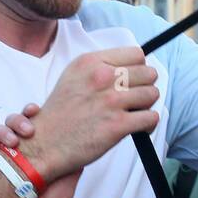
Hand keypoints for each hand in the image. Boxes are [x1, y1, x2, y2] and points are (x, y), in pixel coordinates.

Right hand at [0, 107, 81, 197]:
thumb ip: (75, 149)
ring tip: (12, 141)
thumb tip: (85, 132)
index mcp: (39, 140)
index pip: (32, 118)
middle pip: (13, 121)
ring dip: (3, 131)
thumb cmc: (57, 194)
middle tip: (28, 130)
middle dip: (18, 120)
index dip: (30, 110)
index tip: (35, 110)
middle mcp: (22, 145)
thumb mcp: (72, 168)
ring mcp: (6, 154)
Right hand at [17, 47, 158, 180]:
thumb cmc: (61, 113)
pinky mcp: (118, 124)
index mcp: (91, 62)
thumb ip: (101, 68)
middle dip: (145, 87)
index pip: (136, 54)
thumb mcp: (74, 76)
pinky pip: (151, 117)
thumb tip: (133, 67)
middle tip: (135, 99)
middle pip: (148, 73)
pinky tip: (138, 127)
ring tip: (135, 113)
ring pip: (152, 94)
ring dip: (147, 105)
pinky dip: (149, 124)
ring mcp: (111, 100)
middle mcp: (102, 77)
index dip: (139, 68)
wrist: (45, 144)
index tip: (133, 80)